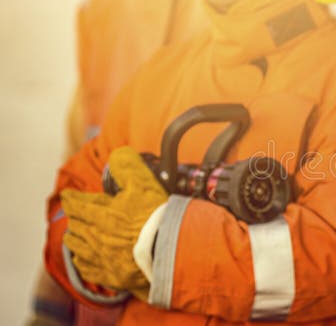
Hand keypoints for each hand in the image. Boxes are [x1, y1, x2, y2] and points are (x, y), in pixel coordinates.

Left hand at [62, 146, 166, 300]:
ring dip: (76, 238)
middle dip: (77, 217)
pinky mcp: (108, 275)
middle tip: (82, 213)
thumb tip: (119, 154)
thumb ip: (128, 166)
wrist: (170, 253)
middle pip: (74, 225)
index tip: (71, 195)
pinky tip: (88, 257)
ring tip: (82, 234)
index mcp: (100, 213)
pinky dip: (83, 260)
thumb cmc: (156, 219)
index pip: (74, 203)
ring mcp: (99, 257)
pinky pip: (85, 267)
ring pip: (75, 246)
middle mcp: (94, 236)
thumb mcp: (144, 184)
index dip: (72, 197)